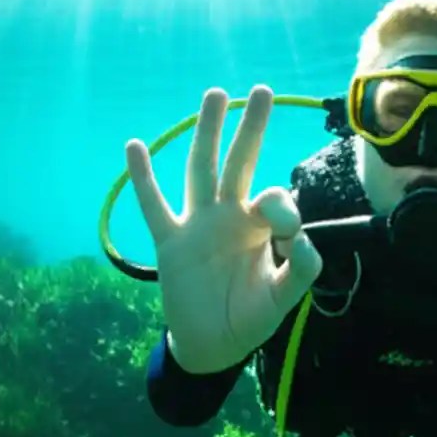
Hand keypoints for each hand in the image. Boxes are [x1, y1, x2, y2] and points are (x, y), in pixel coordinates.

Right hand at [126, 85, 321, 372]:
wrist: (214, 346)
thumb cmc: (251, 316)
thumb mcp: (284, 298)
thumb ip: (299, 270)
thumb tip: (301, 237)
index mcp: (260, 227)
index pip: (274, 199)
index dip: (282, 206)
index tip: (287, 231)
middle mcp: (229, 216)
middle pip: (240, 163)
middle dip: (250, 128)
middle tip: (262, 90)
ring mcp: (197, 225)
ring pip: (201, 170)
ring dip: (206, 134)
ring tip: (215, 95)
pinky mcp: (169, 243)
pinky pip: (153, 206)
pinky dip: (142, 178)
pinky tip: (135, 146)